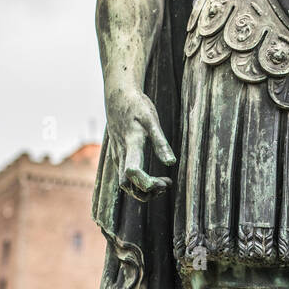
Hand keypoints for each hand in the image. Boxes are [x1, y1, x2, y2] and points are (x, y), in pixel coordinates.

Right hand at [105, 86, 175, 200]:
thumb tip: (171, 163)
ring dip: (143, 189)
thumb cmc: (137, 105)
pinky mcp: (119, 155)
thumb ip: (160, 142)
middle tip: (167, 184)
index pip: (132, 172)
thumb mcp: (151, 119)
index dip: (146, 183)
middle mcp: (120, 153)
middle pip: (127, 185)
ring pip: (125, 184)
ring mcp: (117, 155)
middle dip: (146, 192)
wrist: (117, 96)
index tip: (164, 182)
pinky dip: (139, 183)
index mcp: (130, 144)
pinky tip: (155, 178)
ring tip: (164, 183)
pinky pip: (125, 176)